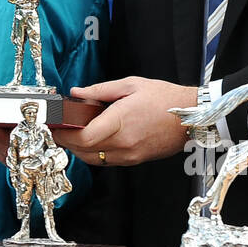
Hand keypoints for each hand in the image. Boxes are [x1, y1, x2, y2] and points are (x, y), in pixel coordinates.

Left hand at [55, 77, 194, 165]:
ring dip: (78, 150)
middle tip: (57, 130)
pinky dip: (93, 153)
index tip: (56, 126)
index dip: (66, 134)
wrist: (191, 116)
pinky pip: (106, 161)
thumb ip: (99, 91)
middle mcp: (125, 143)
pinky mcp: (135, 160)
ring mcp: (130, 155)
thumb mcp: (130, 85)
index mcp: (122, 122)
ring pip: (94, 160)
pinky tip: (91, 140)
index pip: (85, 137)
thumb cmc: (165, 98)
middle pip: (84, 151)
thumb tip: (77, 93)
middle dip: (66, 142)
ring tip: (71, 134)